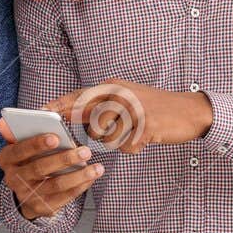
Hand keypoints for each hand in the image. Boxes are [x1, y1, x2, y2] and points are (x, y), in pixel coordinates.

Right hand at [0, 118, 103, 219]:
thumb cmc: (28, 160)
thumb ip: (16, 133)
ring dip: (78, 175)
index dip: (36, 144)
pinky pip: (64, 197)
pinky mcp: (42, 207)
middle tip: (85, 151)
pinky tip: (92, 177)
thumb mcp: (20, 146)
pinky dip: (80, 186)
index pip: (19, 150)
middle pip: (40, 168)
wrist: (27, 191)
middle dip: (64, 159)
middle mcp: (14, 179)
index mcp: (7, 159)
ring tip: (97, 167)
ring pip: (55, 185)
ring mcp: (28, 195)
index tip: (56, 137)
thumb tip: (3, 122)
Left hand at [46, 79, 212, 154]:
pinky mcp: (144, 125)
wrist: (190, 112)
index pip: (80, 94)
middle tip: (113, 133)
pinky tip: (145, 138)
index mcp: (115, 85)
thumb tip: (76, 120)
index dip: (60, 104)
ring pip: (106, 137)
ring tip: (134, 133)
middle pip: (91, 120)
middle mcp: (121, 94)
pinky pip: (125, 146)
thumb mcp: (128, 99)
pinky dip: (133, 148)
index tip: (42, 110)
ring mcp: (133, 109)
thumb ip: (103, 107)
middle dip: (94, 134)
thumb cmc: (156, 109)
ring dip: (118, 142)